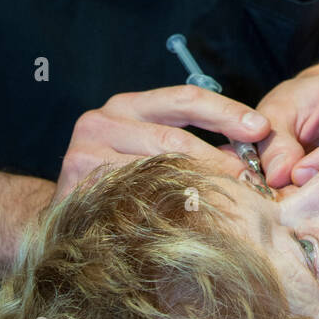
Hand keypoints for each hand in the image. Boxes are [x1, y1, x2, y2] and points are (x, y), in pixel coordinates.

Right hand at [52, 84, 269, 203]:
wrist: (57, 221)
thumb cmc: (117, 185)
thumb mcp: (153, 152)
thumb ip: (196, 148)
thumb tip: (250, 158)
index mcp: (127, 106)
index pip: (185, 98)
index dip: (226, 112)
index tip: (261, 127)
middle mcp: (102, 120)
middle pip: (175, 137)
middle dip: (220, 160)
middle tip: (254, 181)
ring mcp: (86, 151)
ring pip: (157, 168)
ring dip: (200, 187)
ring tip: (232, 202)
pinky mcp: (79, 185)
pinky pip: (136, 196)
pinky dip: (168, 208)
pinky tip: (193, 219)